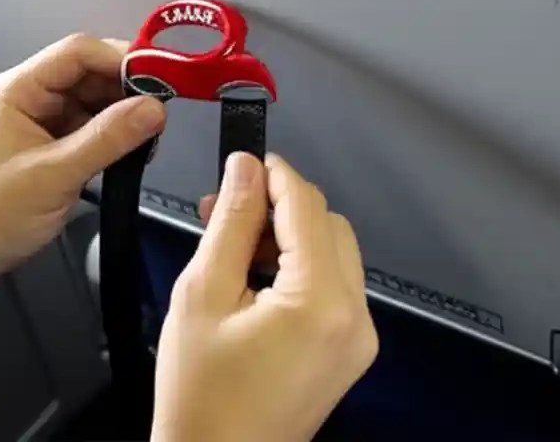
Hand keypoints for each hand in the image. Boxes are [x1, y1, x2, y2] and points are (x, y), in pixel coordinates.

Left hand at [0, 34, 166, 327]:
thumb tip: (155, 109)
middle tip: (165, 108)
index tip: (160, 78)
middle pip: (91, 71)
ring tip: (152, 133)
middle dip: (128, 86)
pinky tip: (136, 147)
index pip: (78, 52)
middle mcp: (32, 95)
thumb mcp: (55, 176)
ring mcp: (45, 117)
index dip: (121, 59)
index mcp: (19, 89)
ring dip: (126, 111)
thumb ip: (107, 139)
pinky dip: (118, 131)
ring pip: (97, 97)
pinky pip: (95, 123)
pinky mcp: (56, 141)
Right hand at [153, 153, 377, 441]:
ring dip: (286, 237)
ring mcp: (357, 339)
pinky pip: (332, 287)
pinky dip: (297, 269)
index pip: (306, 205)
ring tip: (229, 244)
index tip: (241, 160)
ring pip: (332, 253)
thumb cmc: (202, 400)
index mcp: (322, 303)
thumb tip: (243, 170)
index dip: (272, 174)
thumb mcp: (202, 295)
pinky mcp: (347, 352)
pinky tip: (252, 276)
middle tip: (224, 208)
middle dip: (278, 207)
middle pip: (327, 225)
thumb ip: (229, 223)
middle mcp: (354, 319)